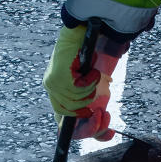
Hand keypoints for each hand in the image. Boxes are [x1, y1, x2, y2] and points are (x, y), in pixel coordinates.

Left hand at [44, 22, 127, 139]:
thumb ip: (98, 106)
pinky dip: (90, 80)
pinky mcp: (56, 77)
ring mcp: (52, 85)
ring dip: (91, 90)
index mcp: (62, 96)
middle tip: (104, 112)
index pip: (67, 125)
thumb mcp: (98, 85)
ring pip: (76, 104)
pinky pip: (77, 90)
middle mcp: (54, 92)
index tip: (108, 133)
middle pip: (72, 119)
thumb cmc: (95, 54)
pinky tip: (91, 69)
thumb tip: (106, 134)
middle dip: (91, 119)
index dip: (88, 132)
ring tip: (94, 74)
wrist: (89, 27)